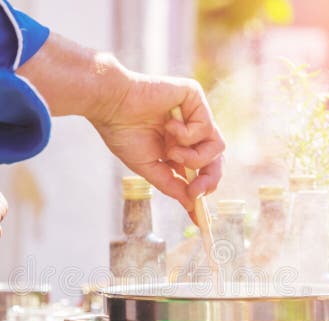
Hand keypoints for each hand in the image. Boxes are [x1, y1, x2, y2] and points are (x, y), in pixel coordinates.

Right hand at [90, 74, 224, 213]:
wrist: (111, 106)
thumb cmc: (123, 133)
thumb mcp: (149, 168)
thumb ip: (171, 185)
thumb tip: (191, 205)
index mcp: (179, 145)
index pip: (201, 170)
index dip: (203, 190)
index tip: (200, 216)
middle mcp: (191, 129)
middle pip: (217, 159)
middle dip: (209, 180)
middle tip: (195, 191)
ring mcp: (194, 113)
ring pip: (218, 146)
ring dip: (194, 157)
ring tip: (171, 151)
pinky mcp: (195, 97)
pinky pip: (207, 127)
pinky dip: (188, 135)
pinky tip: (168, 126)